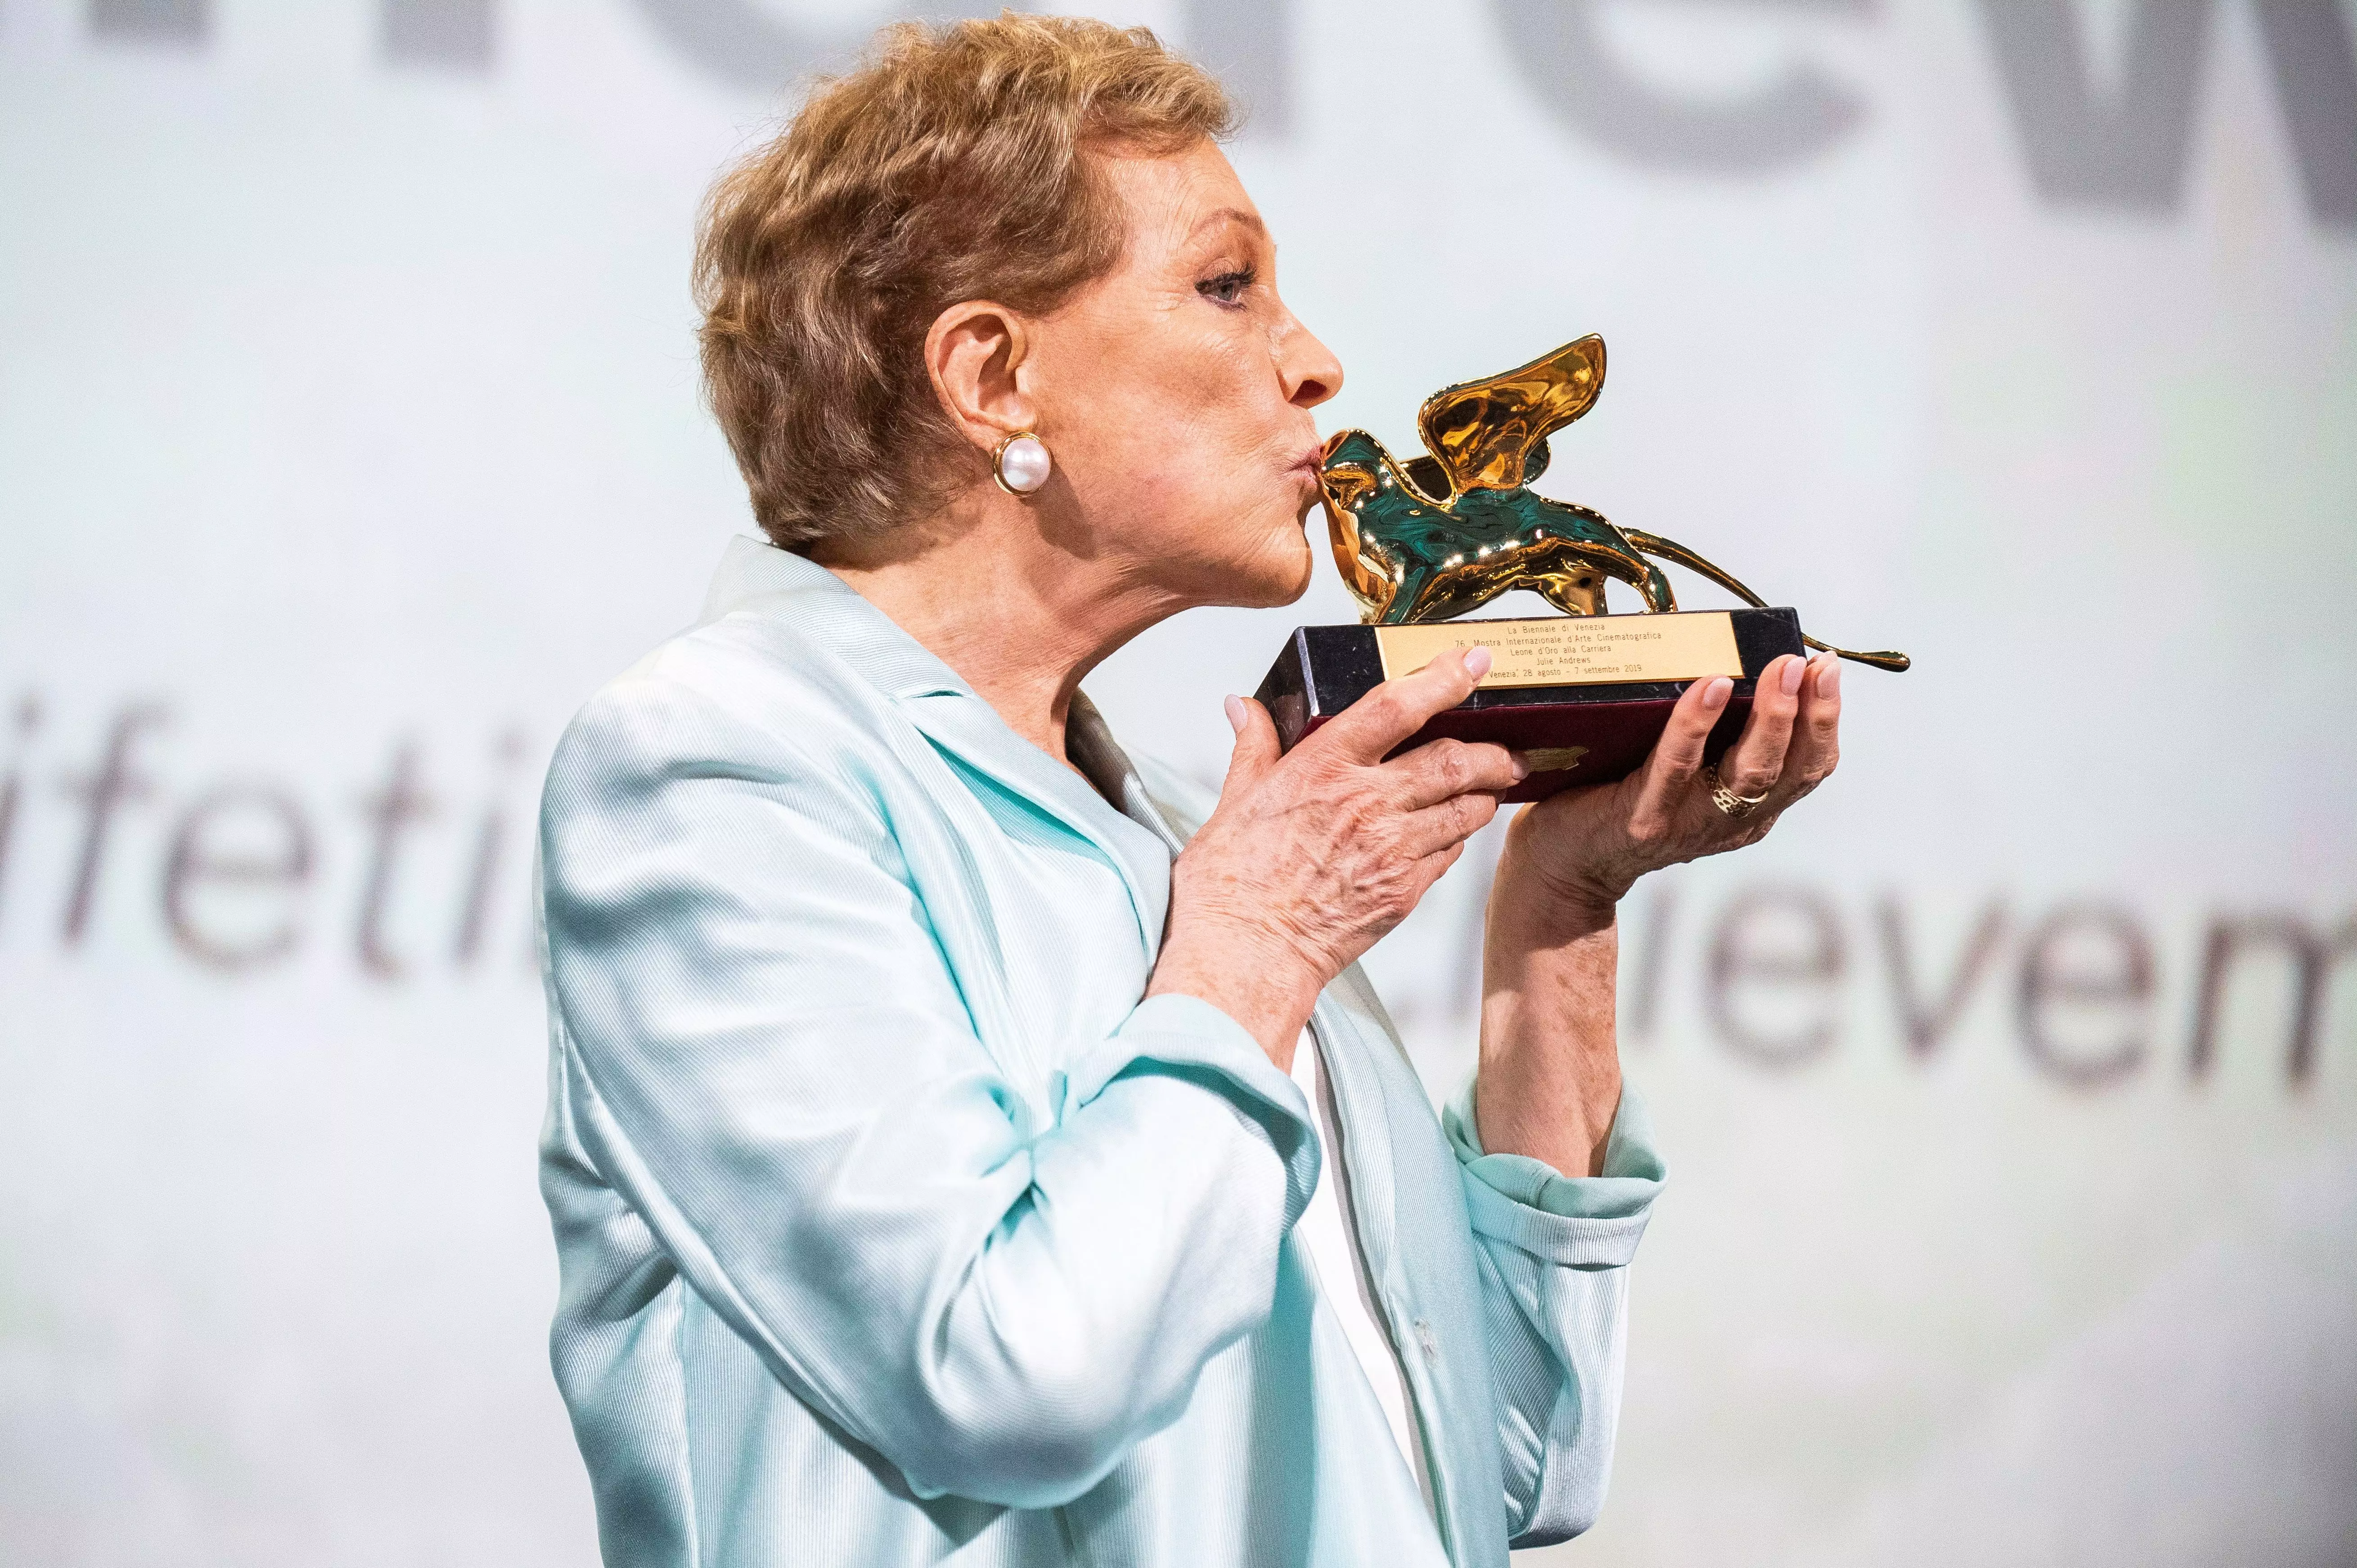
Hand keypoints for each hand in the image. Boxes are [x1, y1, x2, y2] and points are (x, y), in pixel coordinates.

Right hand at [1148, 649, 1525, 1065]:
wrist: (1244, 955)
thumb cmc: (1231, 885)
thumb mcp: (1235, 800)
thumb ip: (1255, 745)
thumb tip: (1245, 707)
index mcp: (1323, 768)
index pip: (1398, 706)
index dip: (1442, 679)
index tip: (1468, 663)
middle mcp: (1366, 804)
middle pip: (1455, 759)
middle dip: (1492, 749)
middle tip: (1507, 745)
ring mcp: (1392, 850)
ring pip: (1466, 807)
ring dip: (1486, 792)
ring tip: (1492, 784)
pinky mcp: (1404, 892)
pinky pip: (1450, 853)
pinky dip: (1459, 836)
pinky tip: (1450, 831)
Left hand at [1493, 653, 1843, 937]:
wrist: (1562, 860)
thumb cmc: (1621, 795)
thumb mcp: (1684, 769)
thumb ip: (1715, 733)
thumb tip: (1732, 655)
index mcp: (1750, 809)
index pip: (1808, 768)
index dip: (1825, 720)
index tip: (1826, 667)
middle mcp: (1729, 822)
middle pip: (1789, 771)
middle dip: (1810, 713)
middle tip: (1811, 664)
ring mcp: (1688, 824)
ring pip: (1746, 774)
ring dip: (1770, 718)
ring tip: (1778, 670)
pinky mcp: (1643, 820)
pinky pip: (1675, 766)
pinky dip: (1696, 725)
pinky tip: (1708, 688)